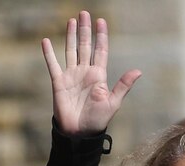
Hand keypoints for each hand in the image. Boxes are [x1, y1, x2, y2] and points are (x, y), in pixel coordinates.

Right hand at [41, 11, 140, 136]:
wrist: (79, 133)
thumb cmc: (97, 120)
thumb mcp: (113, 102)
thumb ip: (123, 85)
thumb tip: (138, 71)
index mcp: (99, 75)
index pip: (100, 50)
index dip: (101, 36)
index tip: (101, 21)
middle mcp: (85, 72)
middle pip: (85, 46)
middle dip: (85, 30)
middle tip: (84, 13)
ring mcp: (71, 76)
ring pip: (71, 51)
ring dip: (71, 36)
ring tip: (71, 21)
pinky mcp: (59, 83)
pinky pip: (53, 65)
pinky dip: (49, 53)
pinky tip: (46, 41)